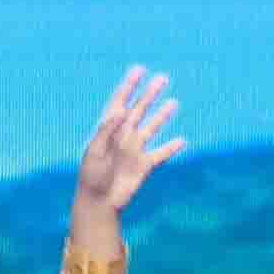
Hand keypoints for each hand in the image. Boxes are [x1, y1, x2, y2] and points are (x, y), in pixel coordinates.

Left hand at [76, 66, 181, 220]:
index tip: (139, 70)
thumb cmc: (91, 177)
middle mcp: (123, 136)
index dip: (129, 86)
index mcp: (109, 130)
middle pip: (139, 110)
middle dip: (149, 94)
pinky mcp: (145, 166)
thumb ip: (107, 131)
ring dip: (162, 116)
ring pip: (152, 128)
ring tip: (174, 103)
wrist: (99, 203)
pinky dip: (172, 148)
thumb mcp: (95, 152)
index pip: (120, 102)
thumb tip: (121, 110)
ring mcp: (135, 150)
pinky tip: (182, 141)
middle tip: (162, 78)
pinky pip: (161, 154)